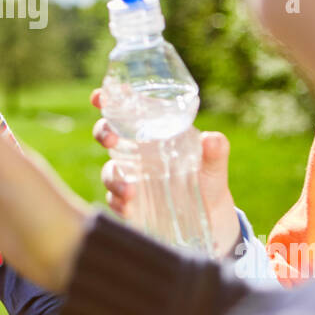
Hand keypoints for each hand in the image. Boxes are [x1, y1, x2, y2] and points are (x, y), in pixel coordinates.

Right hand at [90, 88, 242, 257]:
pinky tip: (129, 205)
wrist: (209, 217)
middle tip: (110, 139)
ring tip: (130, 191)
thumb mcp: (214, 165)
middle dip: (103, 132)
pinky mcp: (129, 203)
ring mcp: (130, 177)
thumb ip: (216, 151)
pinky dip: (119, 201)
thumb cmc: (208, 181)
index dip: (108, 100)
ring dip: (113, 177)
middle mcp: (137, 153)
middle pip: (108, 134)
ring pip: (109, 171)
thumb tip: (212, 139)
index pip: (125, 111)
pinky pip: (115, 199)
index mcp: (153, 133)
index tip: (99, 96)